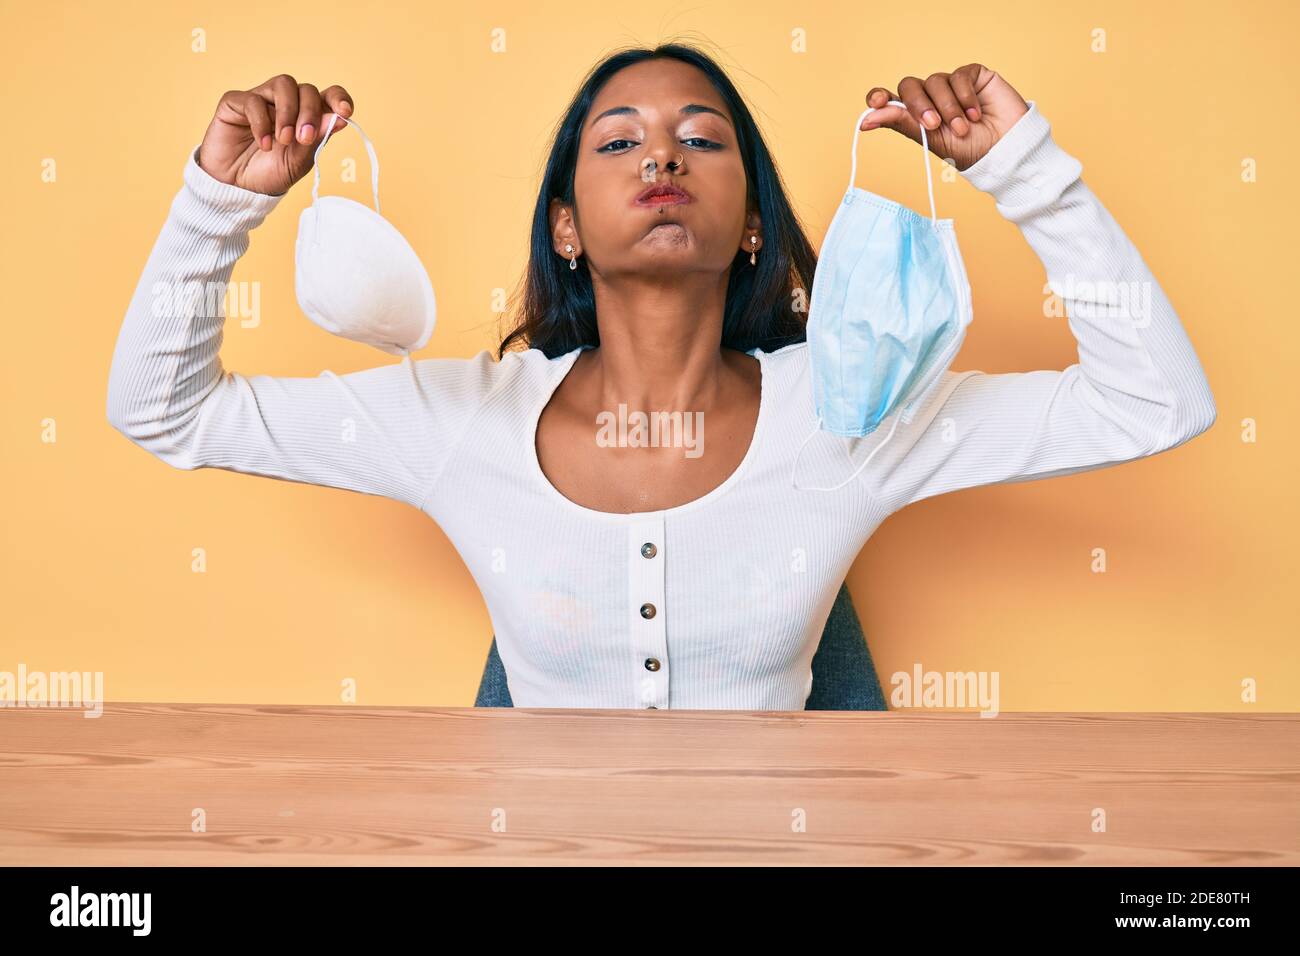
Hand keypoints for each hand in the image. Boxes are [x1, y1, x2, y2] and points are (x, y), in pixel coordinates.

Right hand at [197, 74, 354, 195]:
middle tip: (304, 138)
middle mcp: (285, 104)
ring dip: (288, 112)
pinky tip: (264, 144)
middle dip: (310, 112)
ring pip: (283, 84)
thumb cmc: (269, 173)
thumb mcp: (298, 162)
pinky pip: (253, 100)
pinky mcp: (235, 102)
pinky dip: (261, 122)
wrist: (237, 187)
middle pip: (306, 89)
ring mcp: (261, 100)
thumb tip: (338, 119)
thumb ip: (317, 140)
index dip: (338, 97)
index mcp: (306, 117)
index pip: (327, 96)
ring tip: (283, 140)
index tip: (344, 111)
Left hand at [861, 65, 1027, 171]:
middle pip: (910, 86)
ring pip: (935, 81)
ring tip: (963, 128)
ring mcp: (951, 85)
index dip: (879, 97)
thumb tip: (865, 119)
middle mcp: (931, 97)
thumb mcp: (931, 140)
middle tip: (933, 125)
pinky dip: (965, 96)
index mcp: (916, 115)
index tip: (875, 103)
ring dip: (948, 107)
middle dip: (918, 105)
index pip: (891, 99)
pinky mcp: (973, 75)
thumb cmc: (969, 150)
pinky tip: (976, 114)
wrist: (1005, 150)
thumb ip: (901, 124)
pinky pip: (959, 76)